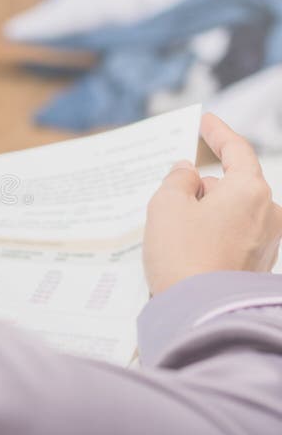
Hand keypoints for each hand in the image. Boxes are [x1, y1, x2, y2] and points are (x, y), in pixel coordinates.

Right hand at [143, 114, 281, 294]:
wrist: (199, 313)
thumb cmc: (182, 255)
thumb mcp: (166, 205)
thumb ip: (177, 179)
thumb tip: (188, 172)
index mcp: (250, 190)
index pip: (236, 150)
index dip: (217, 132)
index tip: (204, 121)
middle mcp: (269, 212)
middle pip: (231, 184)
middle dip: (201, 187)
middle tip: (168, 199)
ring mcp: (267, 241)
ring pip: (230, 211)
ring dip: (204, 214)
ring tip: (173, 234)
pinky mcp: (258, 265)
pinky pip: (233, 236)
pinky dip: (210, 236)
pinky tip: (187, 251)